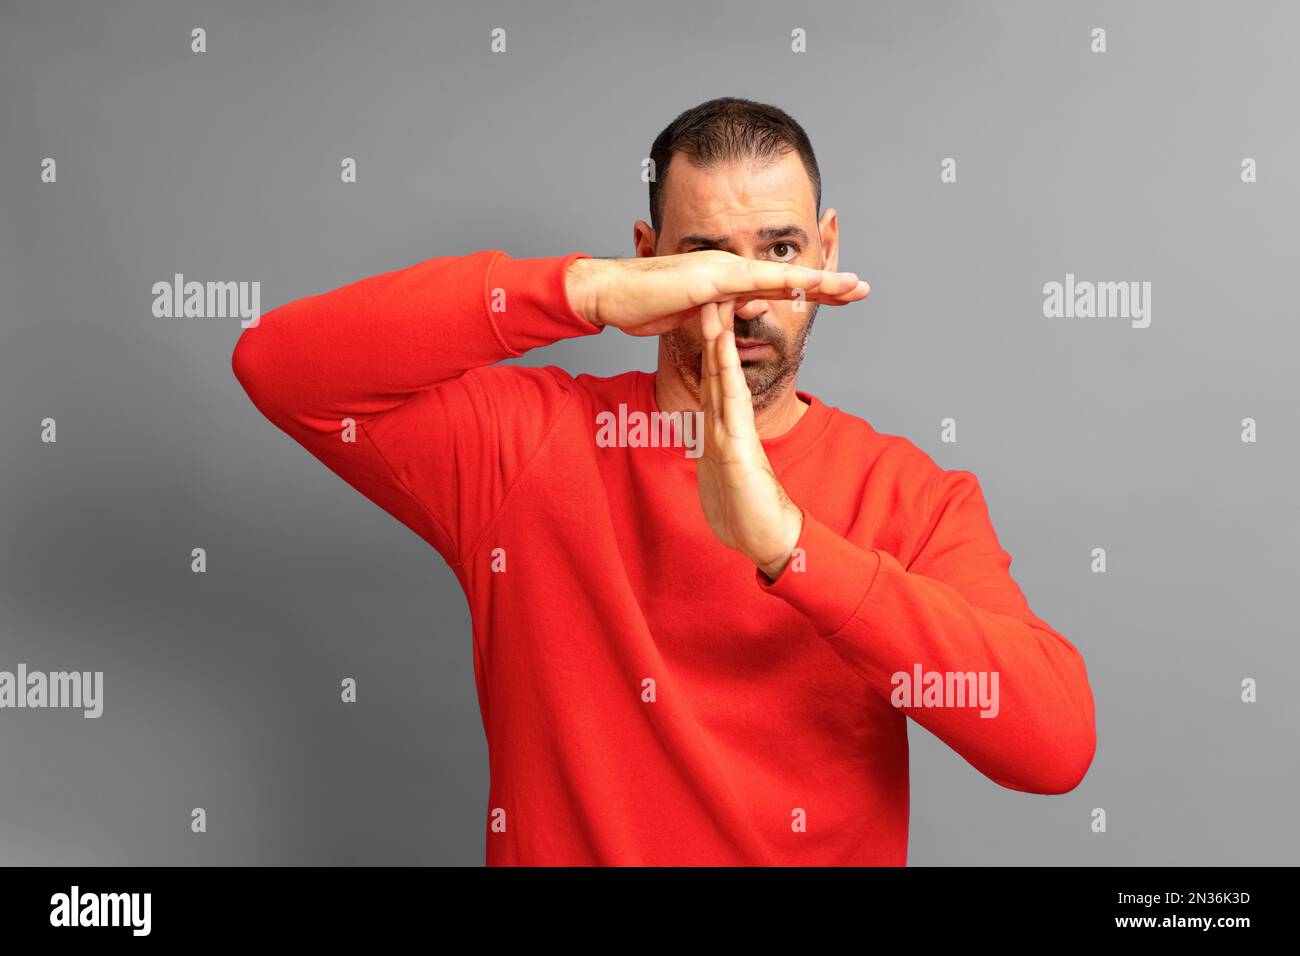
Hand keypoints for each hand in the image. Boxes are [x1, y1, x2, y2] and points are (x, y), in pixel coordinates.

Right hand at [565, 250, 868, 334]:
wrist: (609, 292)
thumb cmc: (642, 306)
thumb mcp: (690, 318)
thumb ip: (717, 316)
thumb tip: (738, 316)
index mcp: (726, 278)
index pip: (776, 286)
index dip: (810, 289)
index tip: (841, 295)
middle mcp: (729, 267)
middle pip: (788, 277)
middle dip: (828, 283)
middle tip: (863, 288)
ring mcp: (722, 268)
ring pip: (780, 275)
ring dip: (818, 282)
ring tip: (851, 287)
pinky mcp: (711, 277)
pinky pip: (754, 280)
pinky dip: (784, 283)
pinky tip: (810, 285)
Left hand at [695, 298, 803, 579]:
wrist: (769, 540)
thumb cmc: (744, 513)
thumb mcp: (718, 475)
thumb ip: (712, 453)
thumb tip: (702, 443)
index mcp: (721, 431)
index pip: (711, 381)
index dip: (705, 348)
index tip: (698, 316)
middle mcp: (728, 425)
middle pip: (717, 369)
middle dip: (711, 331)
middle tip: (707, 291)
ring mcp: (734, 434)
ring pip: (723, 377)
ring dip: (716, 340)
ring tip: (713, 305)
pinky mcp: (739, 448)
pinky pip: (730, 401)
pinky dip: (725, 371)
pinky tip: (722, 347)